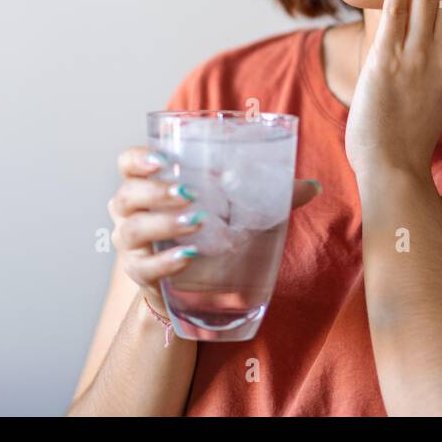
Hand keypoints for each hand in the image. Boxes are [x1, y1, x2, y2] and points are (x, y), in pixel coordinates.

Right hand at [108, 147, 322, 313]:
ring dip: (164, 224)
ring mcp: (132, 245)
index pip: (128, 163)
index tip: (164, 159)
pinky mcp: (140, 274)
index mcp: (149, 183)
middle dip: (156, 191)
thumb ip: (268, 194)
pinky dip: (165, 262)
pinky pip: (145, 267)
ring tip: (197, 222)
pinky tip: (188, 257)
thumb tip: (314, 186)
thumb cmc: (210, 230)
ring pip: (133, 230)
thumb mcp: (233, 206)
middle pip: (128, 195)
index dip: (139, 159)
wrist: (192, 283)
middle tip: (190, 193)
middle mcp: (130, 212)